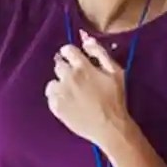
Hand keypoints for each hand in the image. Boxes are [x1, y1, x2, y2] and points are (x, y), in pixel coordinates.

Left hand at [45, 31, 130, 147]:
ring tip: (72, 92)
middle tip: (77, 78)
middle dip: (67, 68)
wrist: (110, 127)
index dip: (70, 53)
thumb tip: (86, 39)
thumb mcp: (116, 72)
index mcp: (83, 67)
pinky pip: (50, 97)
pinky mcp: (56, 107)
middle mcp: (68, 77)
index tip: (75, 59)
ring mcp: (60, 93)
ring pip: (52, 81)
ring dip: (60, 84)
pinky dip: (57, 97)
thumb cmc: (115, 99)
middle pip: (58, 64)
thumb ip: (100, 53)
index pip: (67, 50)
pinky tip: (69, 102)